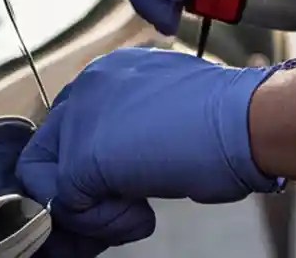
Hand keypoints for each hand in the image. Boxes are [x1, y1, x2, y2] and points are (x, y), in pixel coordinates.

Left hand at [17, 48, 284, 252]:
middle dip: (73, 191)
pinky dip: (104, 223)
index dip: (85, 166)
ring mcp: (82, 119)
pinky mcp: (83, 156)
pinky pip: (67, 205)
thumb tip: (118, 170)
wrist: (245, 122)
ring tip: (135, 214)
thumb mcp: (170, 115)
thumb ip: (134, 132)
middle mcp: (90, 86)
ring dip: (90, 209)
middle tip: (111, 215)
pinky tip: (144, 214)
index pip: (71, 125)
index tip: (112, 192)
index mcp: (113, 72)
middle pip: (50, 150)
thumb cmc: (229, 122)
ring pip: (50, 180)